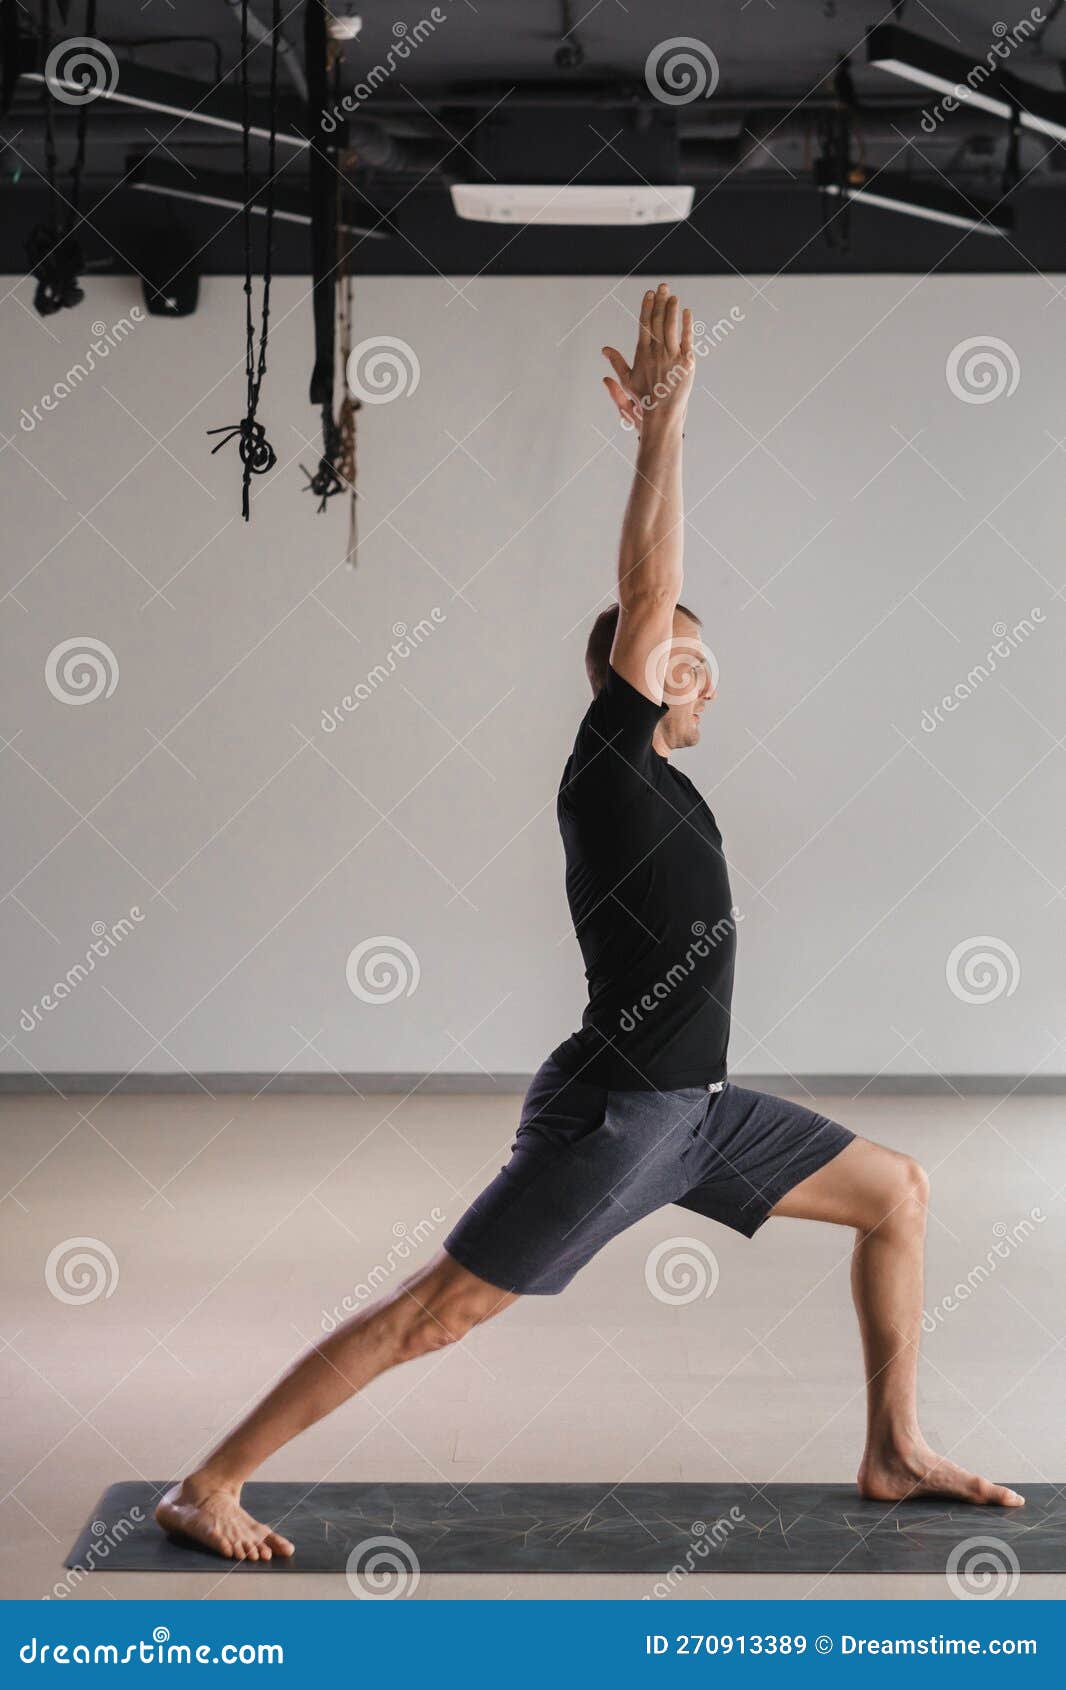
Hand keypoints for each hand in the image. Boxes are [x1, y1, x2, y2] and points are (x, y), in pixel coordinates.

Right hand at [602, 283, 694, 434]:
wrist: (662, 415)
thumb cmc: (644, 400)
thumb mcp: (627, 381)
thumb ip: (617, 362)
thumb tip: (604, 349)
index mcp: (642, 354)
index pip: (644, 325)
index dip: (646, 308)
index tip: (648, 294)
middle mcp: (656, 352)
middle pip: (657, 321)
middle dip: (659, 302)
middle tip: (662, 286)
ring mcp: (672, 356)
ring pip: (671, 327)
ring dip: (671, 309)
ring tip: (673, 295)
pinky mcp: (686, 362)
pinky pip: (687, 339)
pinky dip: (687, 325)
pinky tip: (686, 312)